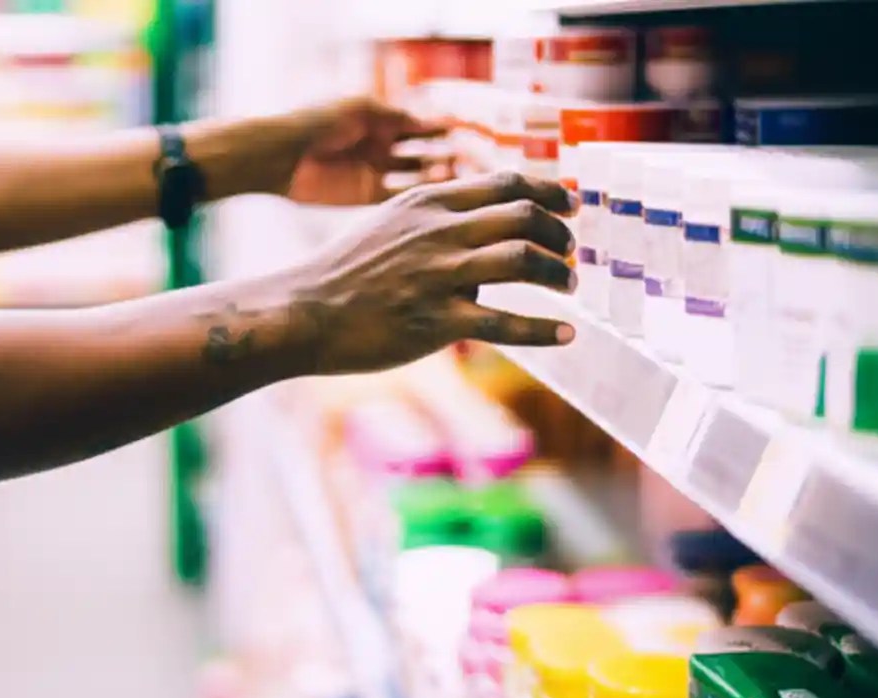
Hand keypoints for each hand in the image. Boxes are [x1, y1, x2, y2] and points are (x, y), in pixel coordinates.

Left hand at [282, 97, 450, 205]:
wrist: (282, 155)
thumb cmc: (317, 122)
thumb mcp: (358, 108)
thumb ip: (393, 114)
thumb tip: (425, 119)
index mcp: (376, 120)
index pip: (414, 122)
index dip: (436, 125)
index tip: (458, 128)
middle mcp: (377, 146)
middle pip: (419, 150)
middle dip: (440, 153)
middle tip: (461, 157)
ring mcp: (372, 172)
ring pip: (413, 175)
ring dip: (433, 175)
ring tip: (452, 175)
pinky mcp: (363, 196)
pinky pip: (396, 196)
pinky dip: (415, 195)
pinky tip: (434, 193)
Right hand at [286, 172, 580, 374]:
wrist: (306, 312)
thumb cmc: (346, 271)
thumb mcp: (389, 223)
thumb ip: (435, 217)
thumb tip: (484, 220)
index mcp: (428, 202)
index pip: (506, 183)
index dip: (548, 192)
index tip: (570, 204)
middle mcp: (438, 232)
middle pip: (524, 215)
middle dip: (560, 232)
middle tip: (571, 250)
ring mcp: (439, 276)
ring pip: (523, 260)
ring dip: (558, 273)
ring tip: (569, 285)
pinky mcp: (437, 322)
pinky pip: (506, 324)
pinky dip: (544, 329)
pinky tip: (568, 333)